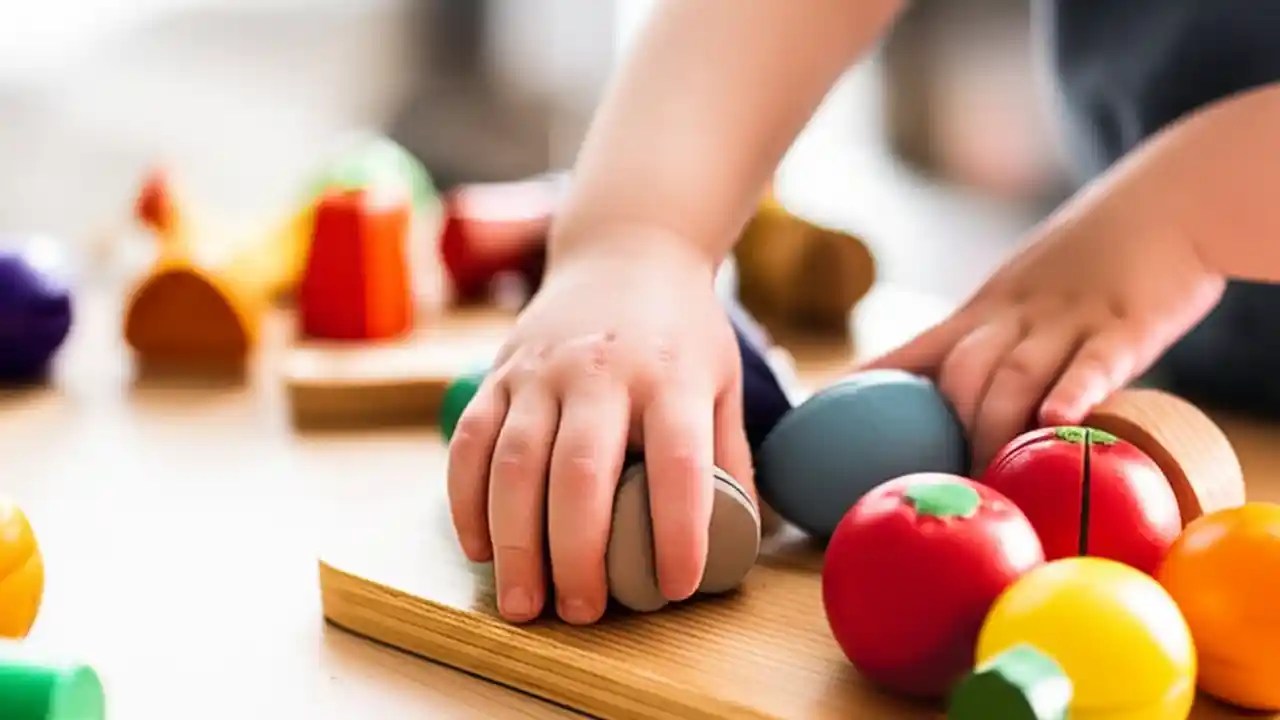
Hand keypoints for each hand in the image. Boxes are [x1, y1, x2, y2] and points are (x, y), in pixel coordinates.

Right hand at [446, 233, 753, 624]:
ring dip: (514, 542)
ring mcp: (541, 369)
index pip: (679, 461)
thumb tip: (736, 543)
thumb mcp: (724, 381)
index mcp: (672, 375)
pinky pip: (469, 443)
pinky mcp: (499, 373)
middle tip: (581, 613)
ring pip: (515, 462)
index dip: (678, 530)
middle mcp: (601, 369)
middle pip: (581, 471)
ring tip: (524, 604)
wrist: (624, 250)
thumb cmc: (682, 332)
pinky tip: (480, 549)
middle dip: (576, 553)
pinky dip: (466, 501)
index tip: (678, 587)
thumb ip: (729, 458)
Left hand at [861, 198, 1224, 472]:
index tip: (821, 415)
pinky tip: (1056, 420)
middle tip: (934, 485)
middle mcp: (1016, 315)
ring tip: (984, 474)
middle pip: (963, 373)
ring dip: (995, 426)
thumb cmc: (1094, 258)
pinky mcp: (1126, 324)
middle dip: (945, 429)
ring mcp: (1069, 318)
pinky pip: (1094, 361)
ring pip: (1017, 374)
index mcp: (986, 310)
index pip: (915, 350)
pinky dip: (1073, 391)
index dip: (870, 384)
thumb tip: (964, 404)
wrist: (1170, 200)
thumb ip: (996, 344)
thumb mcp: (1028, 294)